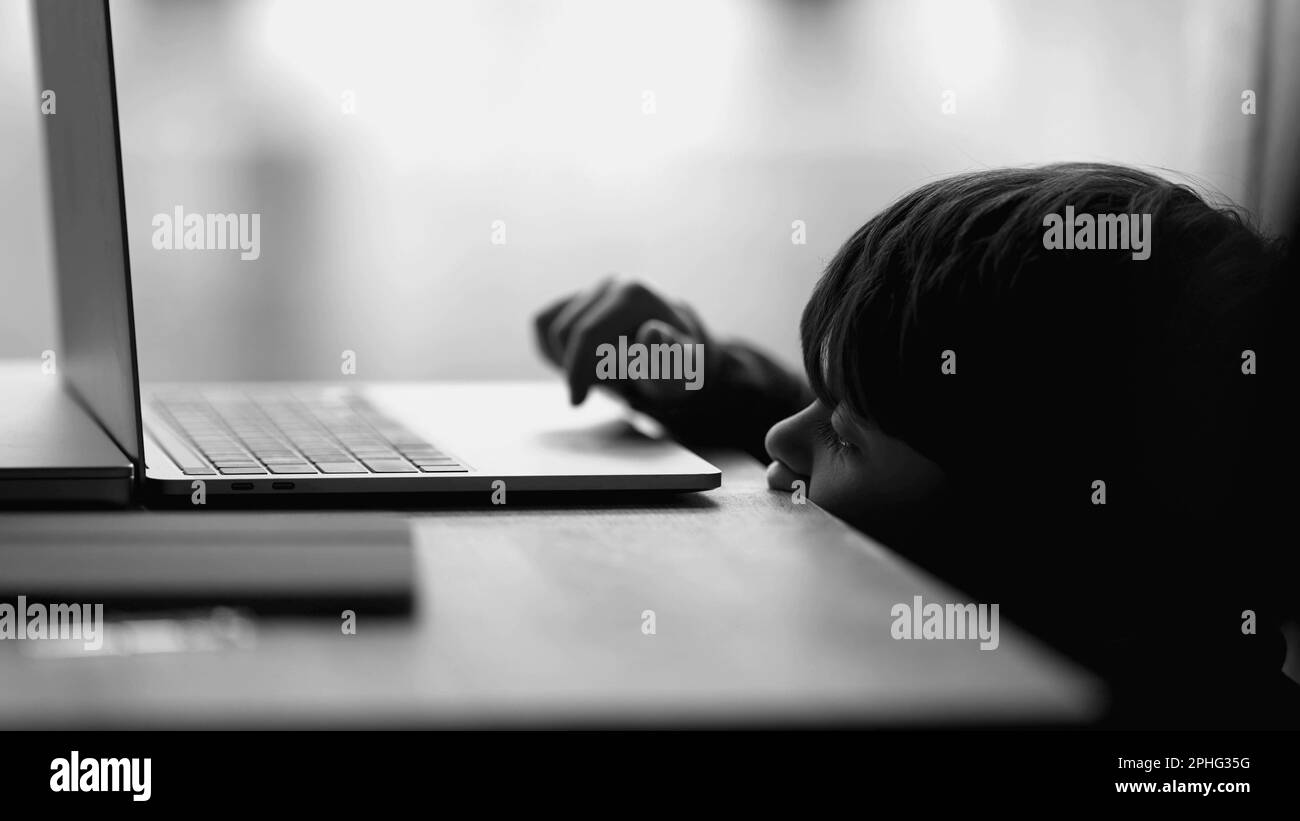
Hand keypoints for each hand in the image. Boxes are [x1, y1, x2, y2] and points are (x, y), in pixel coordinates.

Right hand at [533, 277, 714, 407]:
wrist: (675, 355)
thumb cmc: (676, 369)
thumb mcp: (679, 375)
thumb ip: (667, 360)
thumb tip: (651, 334)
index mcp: (634, 294)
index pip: (586, 334)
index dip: (576, 371)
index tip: (577, 402)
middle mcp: (612, 284)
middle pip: (564, 333)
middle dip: (581, 367)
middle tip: (617, 384)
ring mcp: (592, 289)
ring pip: (551, 331)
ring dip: (573, 362)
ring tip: (609, 372)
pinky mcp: (574, 300)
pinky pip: (542, 326)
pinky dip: (555, 353)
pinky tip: (587, 364)